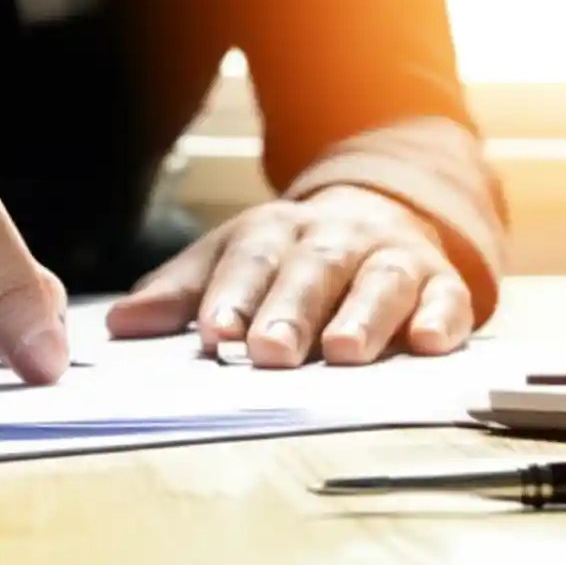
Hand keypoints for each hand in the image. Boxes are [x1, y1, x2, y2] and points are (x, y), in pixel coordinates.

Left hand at [106, 185, 472, 366]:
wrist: (379, 213)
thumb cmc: (293, 255)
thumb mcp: (234, 258)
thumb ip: (182, 293)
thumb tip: (120, 324)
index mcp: (276, 234)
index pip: (250, 260)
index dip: (233, 296)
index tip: (216, 334)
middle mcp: (335, 241)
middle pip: (312, 271)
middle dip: (291, 311)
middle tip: (271, 352)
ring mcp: (392, 258)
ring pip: (379, 282)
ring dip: (363, 315)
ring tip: (345, 351)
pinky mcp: (440, 282)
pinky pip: (445, 297)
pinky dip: (440, 318)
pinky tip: (427, 342)